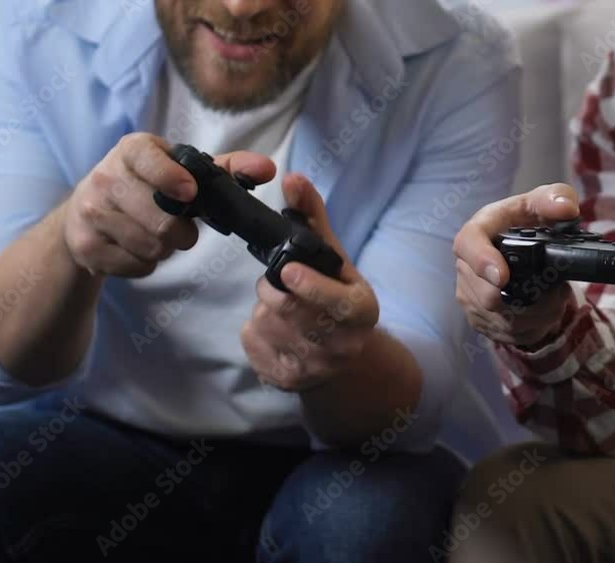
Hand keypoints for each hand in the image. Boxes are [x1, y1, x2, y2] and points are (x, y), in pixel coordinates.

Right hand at [63, 133, 275, 276]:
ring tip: (156, 234)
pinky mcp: (85, 245)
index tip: (189, 193)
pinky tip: (135, 246)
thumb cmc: (148, 186)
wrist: (86, 213)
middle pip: (161, 221)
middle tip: (180, 227)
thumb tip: (267, 169)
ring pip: (151, 246)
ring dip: (165, 248)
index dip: (173, 179)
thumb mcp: (182, 171)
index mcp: (132, 150)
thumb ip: (227, 169)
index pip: (150, 160)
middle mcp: (105, 176)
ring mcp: (90, 212)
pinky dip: (145, 263)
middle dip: (182, 232)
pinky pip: (136, 265)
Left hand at [241, 174, 379, 391]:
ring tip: (279, 305)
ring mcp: (316, 368)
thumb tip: (293, 179)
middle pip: (289, 310)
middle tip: (277, 281)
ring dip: (262, 308)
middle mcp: (343, 346)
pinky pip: (252, 344)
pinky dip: (253, 330)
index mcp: (362, 311)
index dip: (309, 287)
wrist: (343, 356)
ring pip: (266, 325)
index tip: (286, 270)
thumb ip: (314, 218)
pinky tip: (272, 328)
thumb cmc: (337, 297)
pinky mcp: (288, 381)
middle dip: (272, 288)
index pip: (335, 302)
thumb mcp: (334, 259)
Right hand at [454, 183, 580, 346]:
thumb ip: (556, 197)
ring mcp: (468, 294)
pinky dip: (530, 324)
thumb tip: (566, 209)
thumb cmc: (529, 224)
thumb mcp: (544, 204)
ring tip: (548, 295)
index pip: (467, 245)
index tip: (502, 277)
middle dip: (526, 297)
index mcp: (479, 231)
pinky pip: (506, 331)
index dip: (482, 262)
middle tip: (551, 288)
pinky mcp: (477, 318)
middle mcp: (466, 265)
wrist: (526, 252)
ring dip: (533, 312)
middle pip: (487, 294)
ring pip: (503, 317)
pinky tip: (538, 308)